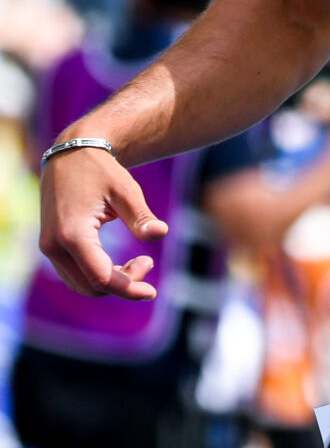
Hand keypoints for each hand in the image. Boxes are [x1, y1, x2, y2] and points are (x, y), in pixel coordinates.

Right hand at [38, 144, 166, 298]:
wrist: (71, 155)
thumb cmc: (102, 171)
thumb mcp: (126, 191)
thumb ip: (140, 217)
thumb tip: (161, 234)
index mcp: (72, 234)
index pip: (101, 278)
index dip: (128, 288)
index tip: (152, 292)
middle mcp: (54, 246)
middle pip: (91, 286)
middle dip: (123, 284)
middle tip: (149, 262)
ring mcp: (49, 248)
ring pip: (81, 285)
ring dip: (112, 282)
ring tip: (142, 261)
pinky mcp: (52, 246)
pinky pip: (75, 275)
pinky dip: (99, 276)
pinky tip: (122, 263)